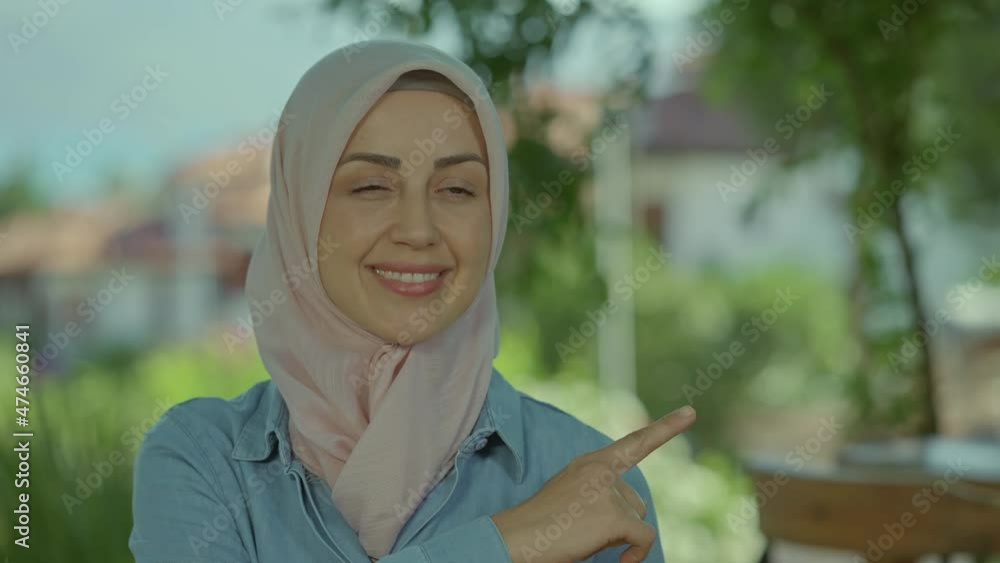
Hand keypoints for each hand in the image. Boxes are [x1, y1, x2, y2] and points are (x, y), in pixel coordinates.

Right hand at [491, 406, 695, 562]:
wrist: (514, 539)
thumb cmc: (537, 527)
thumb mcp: (569, 498)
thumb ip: (597, 493)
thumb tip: (630, 516)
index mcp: (589, 463)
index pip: (633, 443)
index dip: (665, 428)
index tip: (690, 412)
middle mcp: (600, 470)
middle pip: (634, 501)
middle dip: (620, 522)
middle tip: (583, 532)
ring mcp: (607, 490)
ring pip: (637, 519)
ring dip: (620, 536)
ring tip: (583, 539)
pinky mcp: (612, 514)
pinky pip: (643, 537)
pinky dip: (636, 554)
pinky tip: (620, 560)